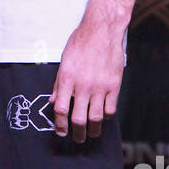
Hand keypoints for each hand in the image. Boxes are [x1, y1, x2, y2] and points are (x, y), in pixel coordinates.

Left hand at [50, 4, 126, 141]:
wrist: (102, 29)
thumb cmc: (80, 42)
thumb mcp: (64, 61)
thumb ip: (59, 84)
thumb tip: (55, 103)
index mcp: (67, 79)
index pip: (61, 110)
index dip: (60, 125)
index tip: (61, 131)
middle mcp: (83, 85)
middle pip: (79, 119)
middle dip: (77, 133)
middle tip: (77, 139)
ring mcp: (100, 86)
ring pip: (96, 117)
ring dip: (94, 130)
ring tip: (92, 134)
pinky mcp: (114, 85)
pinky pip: (110, 108)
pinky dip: (107, 116)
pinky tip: (104, 117)